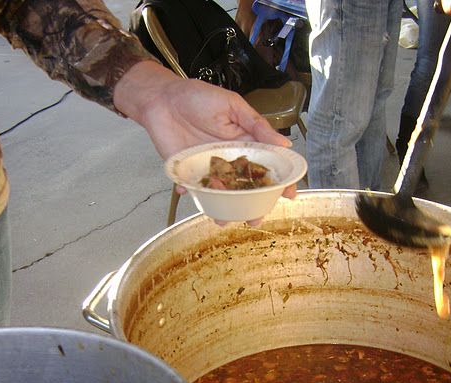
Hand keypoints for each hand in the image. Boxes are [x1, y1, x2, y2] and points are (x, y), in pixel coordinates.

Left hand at [113, 60, 297, 200]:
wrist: (162, 97)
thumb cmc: (197, 96)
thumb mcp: (233, 105)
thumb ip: (257, 124)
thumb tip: (283, 143)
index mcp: (245, 143)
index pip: (267, 166)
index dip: (279, 181)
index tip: (288, 193)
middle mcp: (229, 159)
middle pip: (246, 187)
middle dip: (253, 205)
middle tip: (255, 217)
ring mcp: (209, 167)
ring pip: (222, 194)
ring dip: (224, 208)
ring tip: (224, 219)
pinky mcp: (189, 172)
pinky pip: (194, 189)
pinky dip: (193, 195)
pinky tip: (191, 194)